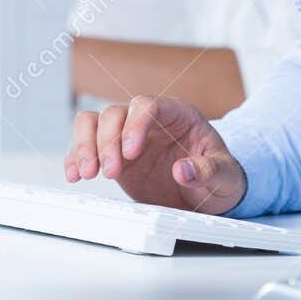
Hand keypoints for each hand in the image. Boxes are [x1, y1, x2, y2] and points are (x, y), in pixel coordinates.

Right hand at [65, 94, 247, 214]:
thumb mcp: (225, 176)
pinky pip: (87, 145)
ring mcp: (129, 136)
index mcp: (179, 115)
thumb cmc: (221, 177)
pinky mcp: (114, 155)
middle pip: (116, 113)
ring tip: (89, 174)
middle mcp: (150, 121)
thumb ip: (209, 171)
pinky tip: (75, 175)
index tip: (130, 153)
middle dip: (107, 141)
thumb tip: (184, 170)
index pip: (149, 105)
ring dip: (86, 146)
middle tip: (111, 173)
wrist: (210, 194)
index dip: (135, 125)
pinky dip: (77, 157)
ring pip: (95, 123)